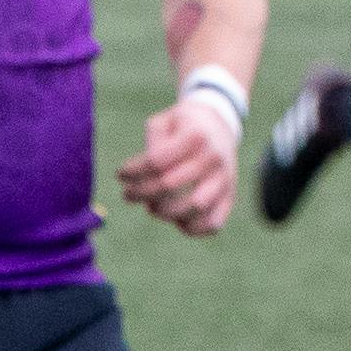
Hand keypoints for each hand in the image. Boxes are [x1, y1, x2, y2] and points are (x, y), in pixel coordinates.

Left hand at [117, 97, 237, 238]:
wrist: (220, 126)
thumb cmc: (183, 126)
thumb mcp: (164, 122)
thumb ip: (152, 142)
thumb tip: (143, 174)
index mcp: (195, 135)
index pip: (156, 161)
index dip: (133, 172)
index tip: (120, 175)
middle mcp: (213, 158)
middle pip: (169, 184)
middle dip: (141, 193)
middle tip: (128, 194)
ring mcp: (224, 179)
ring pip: (194, 207)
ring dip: (165, 212)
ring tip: (152, 206)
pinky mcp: (230, 197)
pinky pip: (212, 223)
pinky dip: (190, 228)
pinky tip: (175, 219)